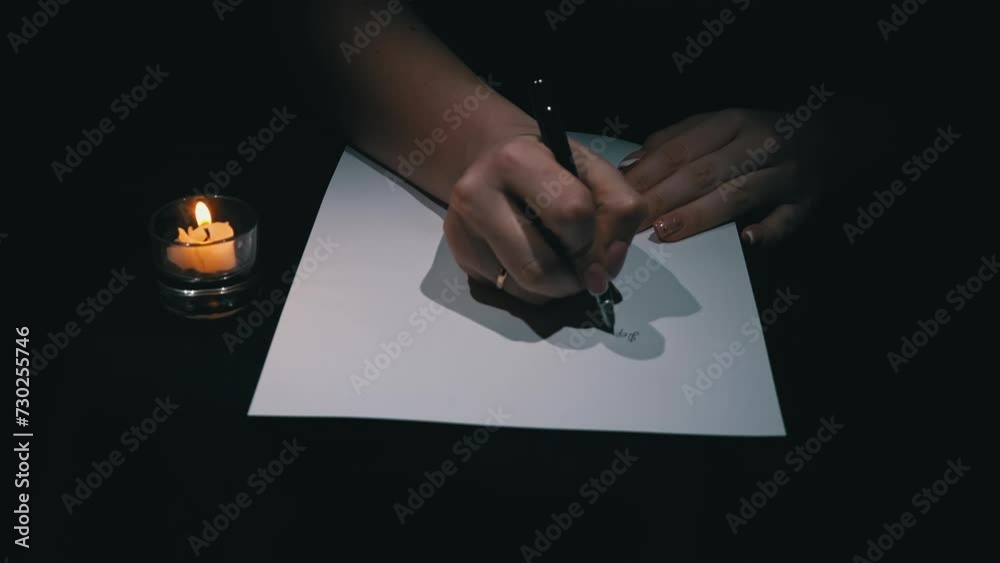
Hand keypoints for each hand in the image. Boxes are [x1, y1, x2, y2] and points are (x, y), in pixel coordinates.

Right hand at [444, 134, 645, 303]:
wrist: (496, 158)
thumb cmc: (553, 167)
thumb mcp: (595, 171)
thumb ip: (619, 214)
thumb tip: (600, 276)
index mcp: (517, 159)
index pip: (572, 214)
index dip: (594, 235)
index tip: (592, 233)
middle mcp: (476, 193)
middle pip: (541, 269)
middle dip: (574, 274)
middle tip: (579, 257)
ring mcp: (461, 228)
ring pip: (525, 290)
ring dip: (556, 288)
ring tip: (558, 258)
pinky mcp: (458, 255)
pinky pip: (509, 295)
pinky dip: (535, 290)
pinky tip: (533, 259)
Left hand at [620, 109, 821, 246]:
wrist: (831, 134)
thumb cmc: (761, 134)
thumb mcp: (720, 124)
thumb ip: (676, 140)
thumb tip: (633, 163)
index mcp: (731, 122)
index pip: (679, 151)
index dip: (646, 175)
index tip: (618, 198)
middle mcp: (757, 144)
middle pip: (702, 174)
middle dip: (662, 199)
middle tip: (630, 223)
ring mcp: (784, 174)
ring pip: (737, 194)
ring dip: (700, 214)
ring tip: (666, 231)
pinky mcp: (807, 201)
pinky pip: (788, 219)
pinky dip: (768, 230)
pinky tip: (747, 239)